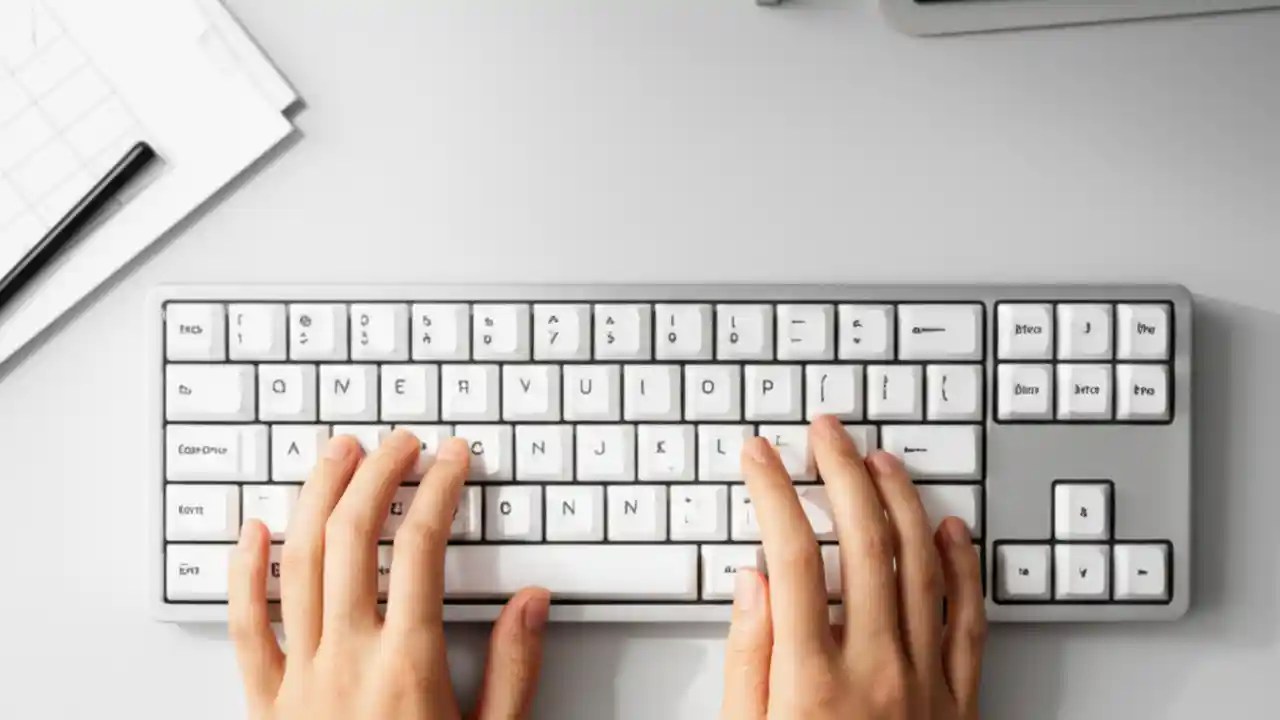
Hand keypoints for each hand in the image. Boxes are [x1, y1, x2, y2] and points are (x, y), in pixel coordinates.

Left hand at [229, 430, 550, 719]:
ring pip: (298, 561)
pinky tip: (254, 530)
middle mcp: (346, 658)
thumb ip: (514, 670)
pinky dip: (244, 570)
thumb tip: (531, 603)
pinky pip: (244, 624)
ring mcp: (297, 677)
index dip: (437, 488)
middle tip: (399, 443)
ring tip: (337, 455)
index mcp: (408, 664)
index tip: (450, 459)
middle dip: (377, 474)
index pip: (420, 547)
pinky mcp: (263, 702)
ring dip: (317, 497)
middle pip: (353, 535)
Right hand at [720, 415, 986, 719]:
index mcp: (812, 682)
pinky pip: (969, 620)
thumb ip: (748, 661)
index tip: (761, 459)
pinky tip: (948, 529)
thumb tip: (753, 585)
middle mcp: (876, 673)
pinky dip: (961, 566)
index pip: (793, 557)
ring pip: (922, 568)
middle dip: (841, 473)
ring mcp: (925, 684)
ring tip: (878, 461)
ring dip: (900, 501)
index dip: (773, 493)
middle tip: (826, 434)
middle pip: (865, 544)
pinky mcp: (959, 703)